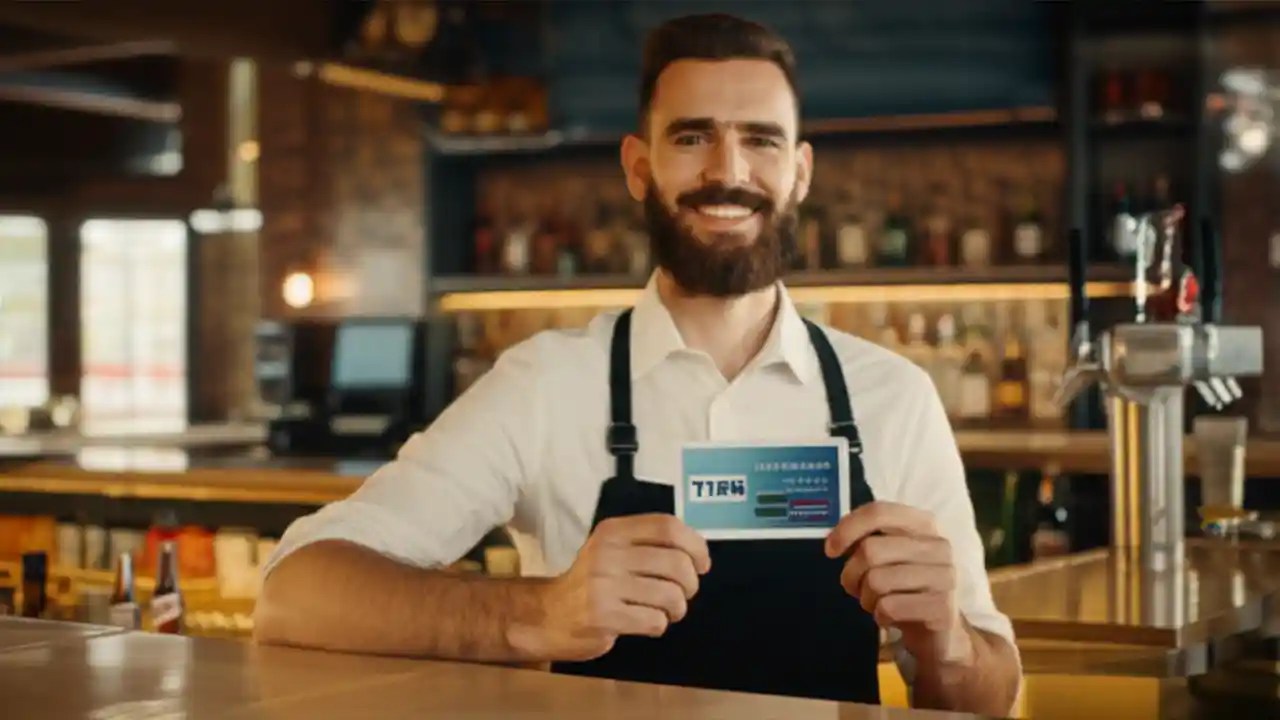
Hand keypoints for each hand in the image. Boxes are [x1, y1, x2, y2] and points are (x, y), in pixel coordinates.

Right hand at [528, 514, 710, 661]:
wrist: (548, 615)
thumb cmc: (591, 582)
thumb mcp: (612, 549)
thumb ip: (648, 543)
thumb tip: (697, 552)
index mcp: (614, 530)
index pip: (668, 527)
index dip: (695, 545)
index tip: (702, 563)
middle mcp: (608, 553)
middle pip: (676, 563)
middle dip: (691, 583)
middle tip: (684, 593)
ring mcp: (605, 585)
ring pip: (670, 595)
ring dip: (677, 608)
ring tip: (666, 611)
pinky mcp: (604, 616)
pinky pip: (654, 621)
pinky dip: (659, 625)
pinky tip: (647, 622)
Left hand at [824, 502, 972, 667]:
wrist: (936, 633)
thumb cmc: (903, 588)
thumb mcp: (886, 557)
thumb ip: (864, 540)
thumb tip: (833, 540)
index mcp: (923, 524)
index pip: (879, 512)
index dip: (848, 528)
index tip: (830, 550)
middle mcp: (938, 545)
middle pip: (870, 550)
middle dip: (851, 574)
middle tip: (855, 588)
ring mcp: (944, 576)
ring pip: (877, 580)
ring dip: (866, 598)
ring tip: (876, 603)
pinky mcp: (942, 608)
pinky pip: (888, 607)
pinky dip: (880, 616)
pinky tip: (890, 618)